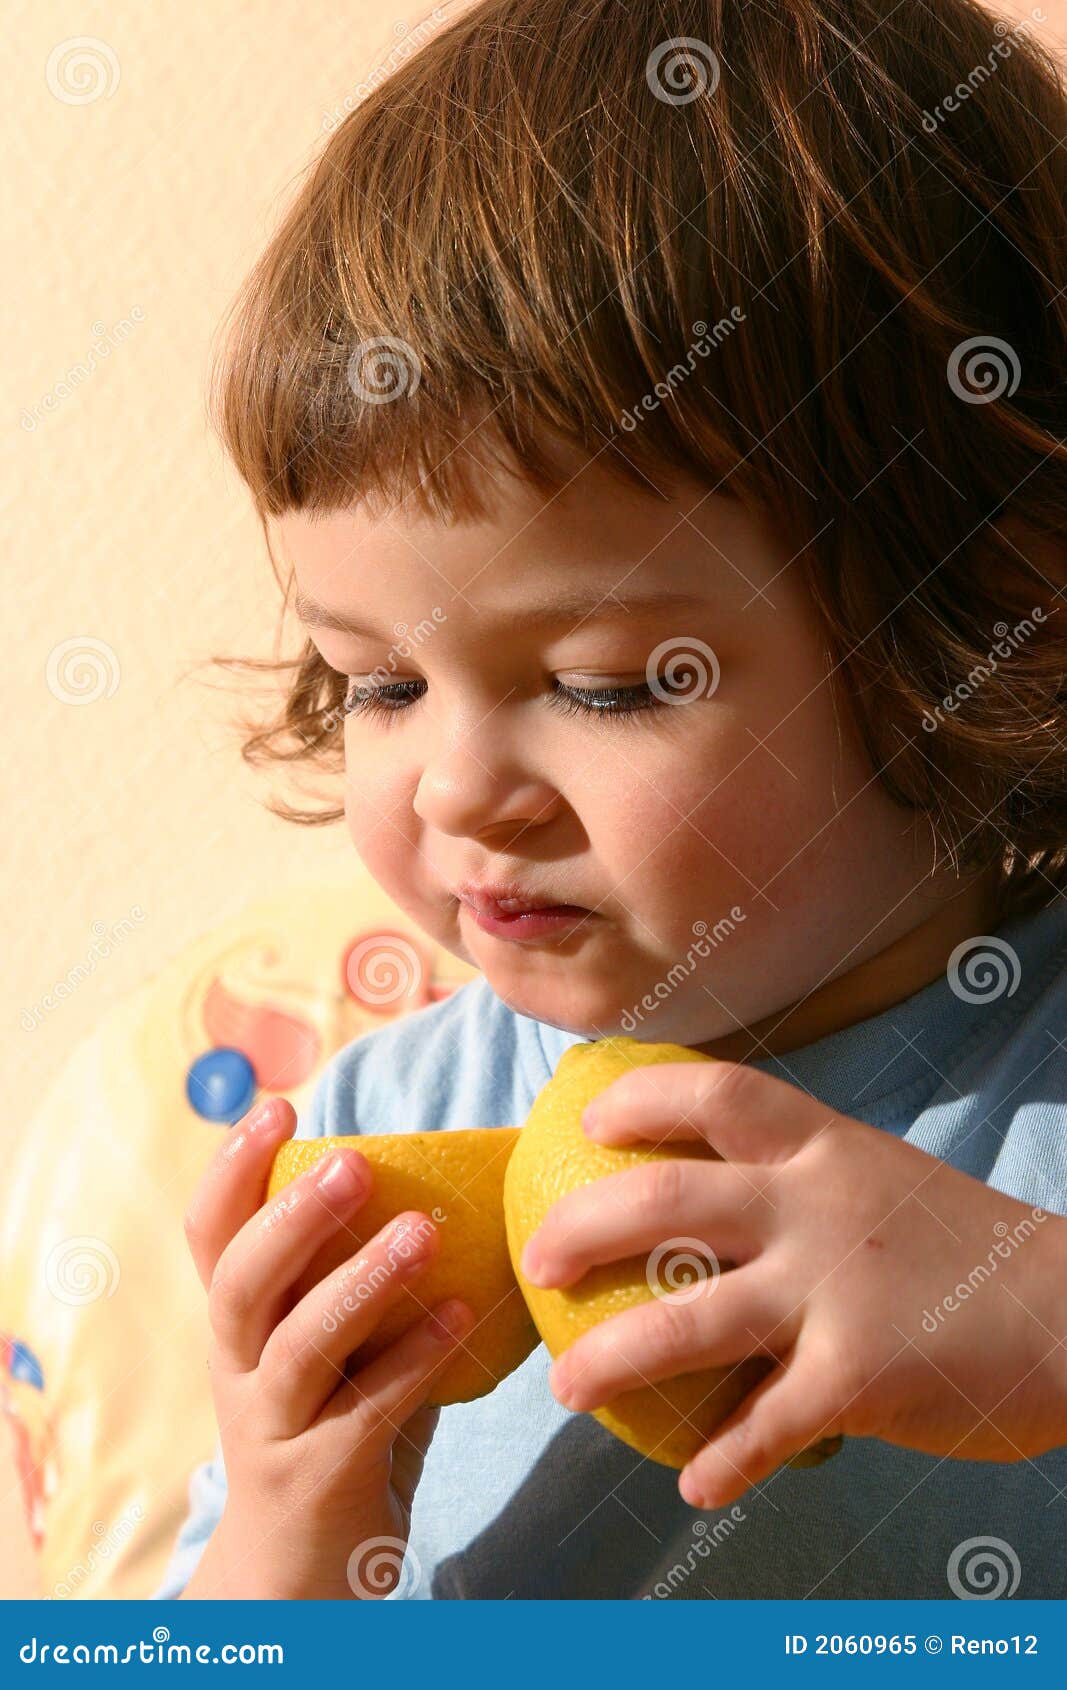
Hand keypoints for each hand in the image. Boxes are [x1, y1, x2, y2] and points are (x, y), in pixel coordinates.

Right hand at [181, 1097, 473, 1598]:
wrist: (301, 1575)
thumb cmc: (333, 1431)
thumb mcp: (334, 1348)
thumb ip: (363, 1278)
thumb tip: (455, 1183)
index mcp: (237, 1325)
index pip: (210, 1234)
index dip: (234, 1169)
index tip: (277, 1107)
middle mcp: (236, 1370)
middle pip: (241, 1282)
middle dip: (293, 1216)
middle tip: (351, 1161)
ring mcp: (270, 1428)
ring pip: (297, 1347)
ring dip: (360, 1282)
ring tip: (421, 1232)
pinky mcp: (315, 1480)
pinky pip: (364, 1411)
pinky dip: (412, 1360)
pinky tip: (460, 1314)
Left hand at [519, 1060, 1066, 1509]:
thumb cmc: (966, 1248)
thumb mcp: (880, 1178)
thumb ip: (803, 1182)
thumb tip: (712, 1201)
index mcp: (823, 1149)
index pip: (716, 1094)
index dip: (640, 1101)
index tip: (587, 1121)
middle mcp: (816, 1207)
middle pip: (666, 1199)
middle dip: (583, 1226)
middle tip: (541, 1258)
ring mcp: (834, 1289)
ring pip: (686, 1320)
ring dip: (610, 1360)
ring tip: (566, 1385)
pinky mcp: (858, 1375)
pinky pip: (764, 1427)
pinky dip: (722, 1460)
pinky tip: (694, 1485)